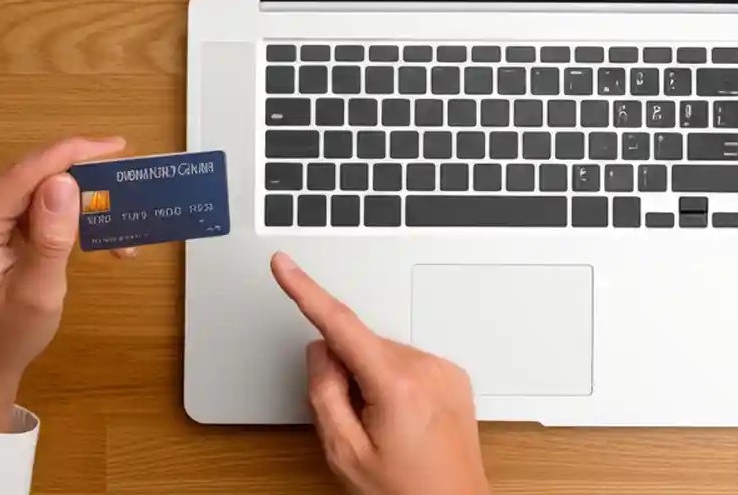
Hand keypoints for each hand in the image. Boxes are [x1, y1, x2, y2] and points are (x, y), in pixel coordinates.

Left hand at [0, 136, 128, 431]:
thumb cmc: (6, 336)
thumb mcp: (37, 294)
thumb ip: (50, 238)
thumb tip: (65, 182)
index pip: (25, 173)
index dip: (73, 153)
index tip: (119, 146)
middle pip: (30, 175)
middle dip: (81, 187)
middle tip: (126, 201)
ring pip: (32, 185)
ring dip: (73, 204)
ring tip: (112, 233)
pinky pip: (24, 199)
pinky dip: (56, 214)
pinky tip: (83, 235)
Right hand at [271, 252, 489, 494]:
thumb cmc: (406, 493)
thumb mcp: (346, 452)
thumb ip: (324, 393)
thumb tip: (320, 350)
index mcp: (396, 383)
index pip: (339, 323)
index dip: (304, 290)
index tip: (284, 264)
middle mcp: (426, 366)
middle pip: (360, 346)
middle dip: (344, 374)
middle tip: (355, 424)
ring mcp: (444, 370)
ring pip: (382, 356)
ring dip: (371, 382)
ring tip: (386, 430)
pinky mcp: (453, 376)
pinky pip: (407, 366)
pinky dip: (393, 386)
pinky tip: (403, 422)